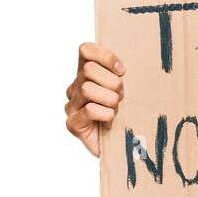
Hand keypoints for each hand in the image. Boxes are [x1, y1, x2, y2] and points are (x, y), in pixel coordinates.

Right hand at [65, 42, 123, 157]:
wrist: (123, 146)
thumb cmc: (126, 114)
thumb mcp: (126, 88)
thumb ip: (120, 73)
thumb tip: (122, 67)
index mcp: (86, 74)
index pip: (85, 50)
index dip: (105, 57)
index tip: (122, 70)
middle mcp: (75, 87)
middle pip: (89, 70)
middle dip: (112, 83)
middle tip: (120, 97)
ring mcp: (71, 106)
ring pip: (88, 89)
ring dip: (110, 100)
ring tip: (115, 110)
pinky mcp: (73, 124)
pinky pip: (90, 110)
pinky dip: (106, 115)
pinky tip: (110, 123)